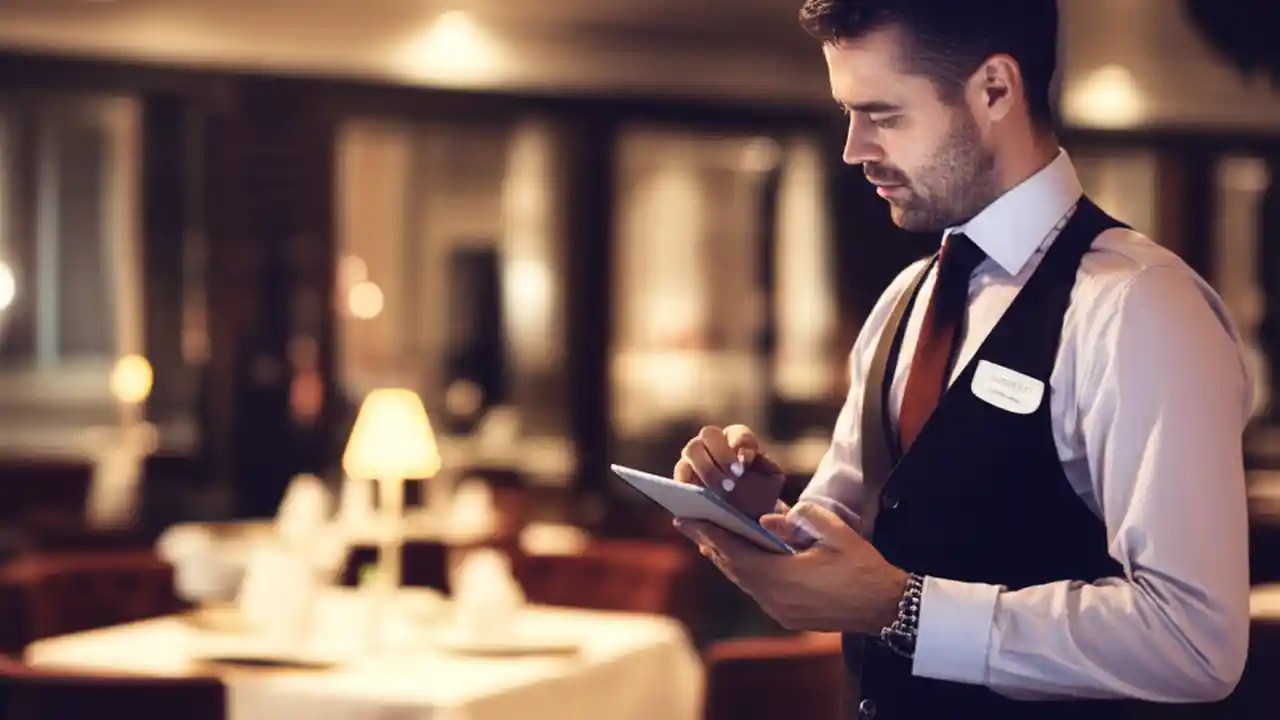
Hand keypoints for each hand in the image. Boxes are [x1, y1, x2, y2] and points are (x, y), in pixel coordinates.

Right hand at [673, 424, 785, 518]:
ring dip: (706, 468)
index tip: (744, 463)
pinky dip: (690, 484)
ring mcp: (694, 457)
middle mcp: (713, 442)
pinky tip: (702, 498)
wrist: (745, 516)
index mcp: (738, 439)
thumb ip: (765, 465)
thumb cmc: (760, 494)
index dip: (740, 444)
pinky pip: (681, 473)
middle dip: (721, 455)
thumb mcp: (771, 480)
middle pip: (709, 433)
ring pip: (692, 449)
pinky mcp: (682, 475)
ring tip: (719, 492)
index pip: (737, 433)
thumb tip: (743, 459)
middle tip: (732, 480)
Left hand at [676, 501, 908, 634]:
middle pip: (732, 568)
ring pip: (743, 581)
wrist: (885, 608)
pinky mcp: (788, 617)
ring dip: (725, 559)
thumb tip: (769, 517)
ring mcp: (780, 611)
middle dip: (709, 543)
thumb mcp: (836, 533)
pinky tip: (739, 558)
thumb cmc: (863, 568)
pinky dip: (744, 572)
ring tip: (707, 537)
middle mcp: (775, 598)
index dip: (709, 532)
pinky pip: (757, 591)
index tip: (685, 517)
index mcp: (782, 577)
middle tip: (687, 522)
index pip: (734, 551)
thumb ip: (802, 519)